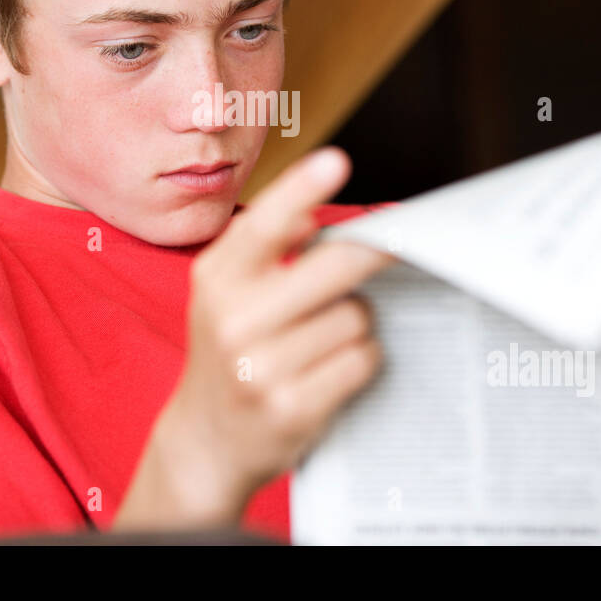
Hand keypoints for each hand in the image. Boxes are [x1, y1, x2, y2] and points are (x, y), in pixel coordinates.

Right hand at [114, 146, 394, 529]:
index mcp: (217, 279)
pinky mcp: (293, 408)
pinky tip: (332, 368)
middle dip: (371, 255)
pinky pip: (361, 361)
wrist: (206, 439)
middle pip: (336, 267)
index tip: (336, 161)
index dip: (301, 190)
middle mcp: (233, 321)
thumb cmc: (232, 349)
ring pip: (356, 318)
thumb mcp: (227, 292)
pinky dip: (360, 360)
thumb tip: (314, 216)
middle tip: (395, 246)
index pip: (264, 225)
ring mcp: (262, 368)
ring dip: (357, 322)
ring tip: (326, 337)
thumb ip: (264, 249)